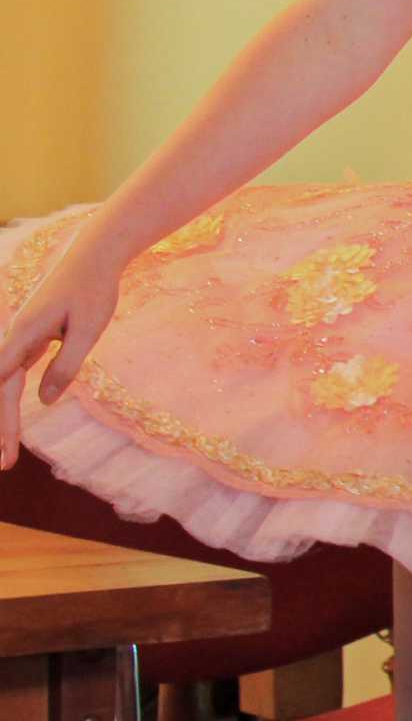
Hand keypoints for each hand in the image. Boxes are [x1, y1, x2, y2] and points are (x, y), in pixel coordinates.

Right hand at [0, 226, 127, 465]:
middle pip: (1, 390)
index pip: (2, 381)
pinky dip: (9, 402)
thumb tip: (44, 401)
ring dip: (4, 419)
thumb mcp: (89, 329)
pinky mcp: (29, 341)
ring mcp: (18, 340)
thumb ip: (67, 365)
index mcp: (23, 333)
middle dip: (2, 427)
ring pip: (4, 385)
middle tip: (6, 464)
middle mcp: (13, 337)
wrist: (92, 256)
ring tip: (8, 454)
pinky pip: (13, 376)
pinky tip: (10, 425)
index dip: (0, 414)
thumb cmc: (94, 289)